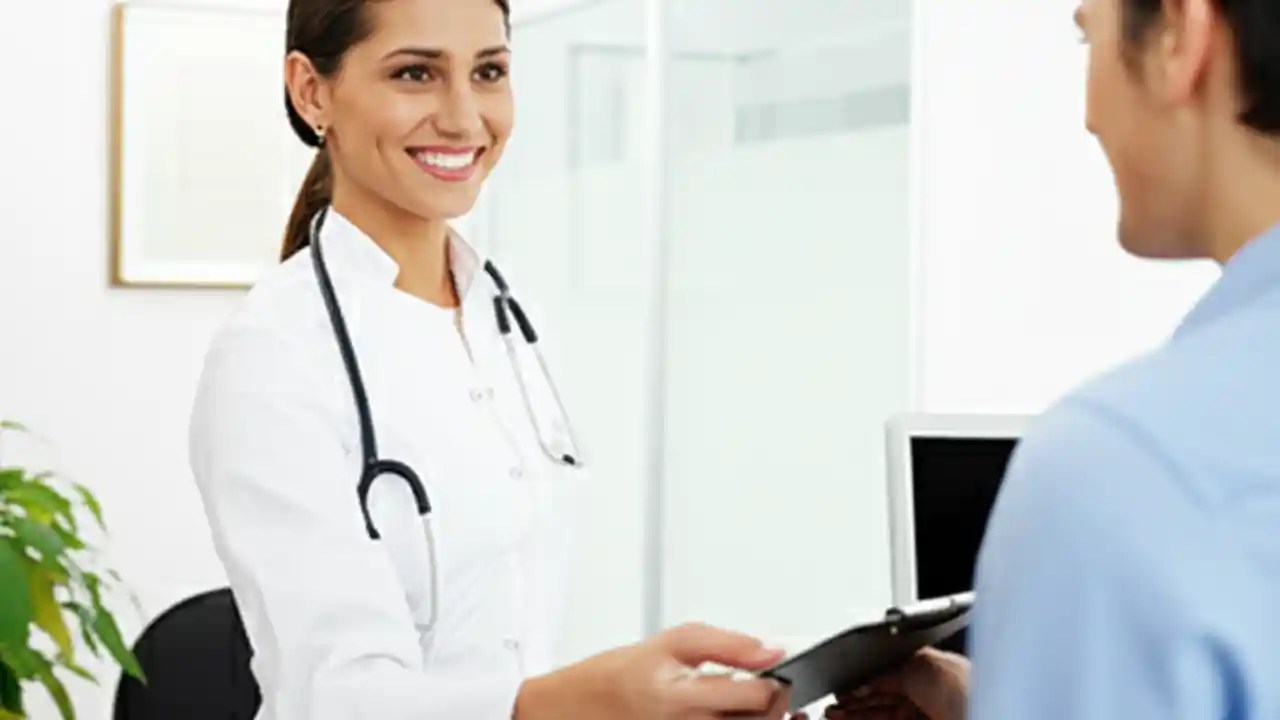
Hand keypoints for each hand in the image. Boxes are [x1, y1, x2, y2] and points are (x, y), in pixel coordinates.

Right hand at [516, 622, 796, 718]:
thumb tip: (773, 651)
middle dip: (771, 706)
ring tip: (742, 705)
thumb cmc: (622, 674)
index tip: (771, 673)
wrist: (578, 709)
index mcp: (678, 697)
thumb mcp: (672, 642)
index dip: (774, 682)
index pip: (756, 697)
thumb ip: (728, 644)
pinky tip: (725, 716)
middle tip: (760, 690)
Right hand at [824, 649, 969, 719]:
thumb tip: (865, 677)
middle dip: (851, 701)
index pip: (886, 675)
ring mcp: (921, 718)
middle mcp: (925, 697)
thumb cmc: (965, 687)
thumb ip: (888, 670)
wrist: (983, 713)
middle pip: (879, 698)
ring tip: (831, 716)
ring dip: (853, 715)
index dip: (861, 680)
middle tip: (830, 706)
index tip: (840, 687)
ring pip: (879, 716)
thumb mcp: (918, 665)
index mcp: (928, 671)